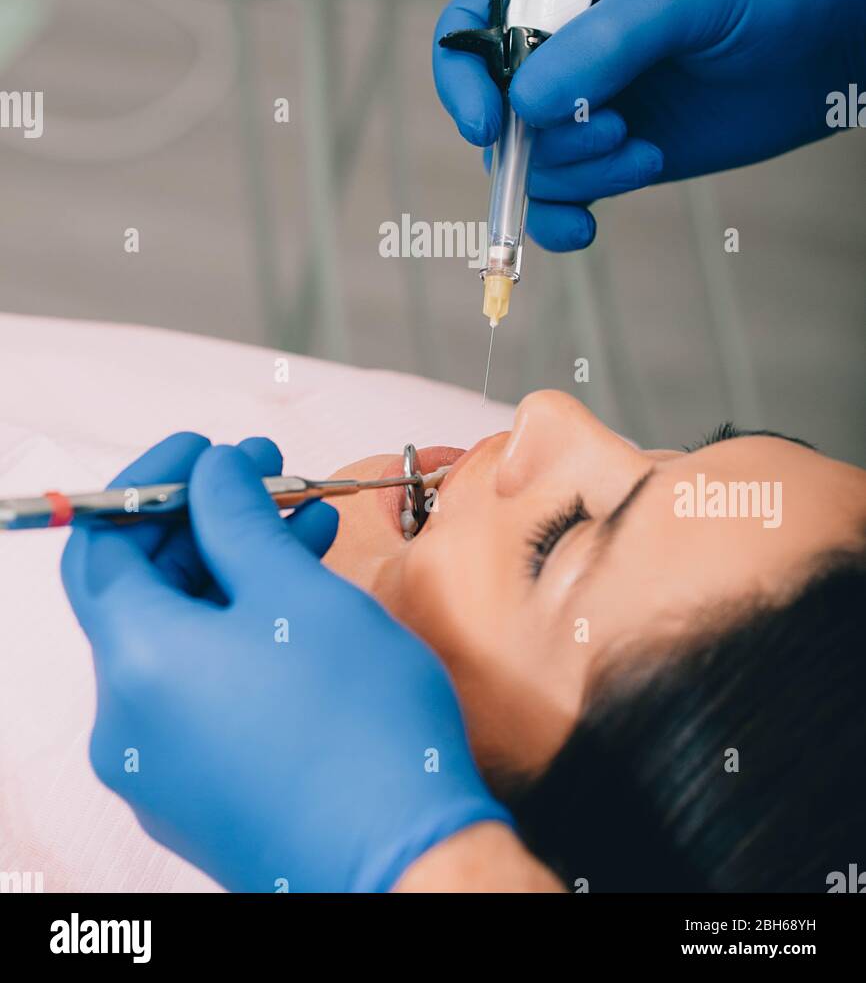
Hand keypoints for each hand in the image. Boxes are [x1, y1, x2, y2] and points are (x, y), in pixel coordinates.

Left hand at [62, 433, 508, 892]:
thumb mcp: (298, 593)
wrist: (407, 863)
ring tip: (304, 527)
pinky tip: (301, 597)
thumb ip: (238, 519)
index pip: (102, 545)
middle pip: (140, 590)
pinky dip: (238, 632)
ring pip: (179, 638)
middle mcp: (130, 722)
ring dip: (233, 572)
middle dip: (204, 522)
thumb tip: (210, 473)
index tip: (206, 450)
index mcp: (139, 664)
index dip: (151, 483)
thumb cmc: (362, 732)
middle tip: (266, 477)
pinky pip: (200, 688)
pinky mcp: (201, 789)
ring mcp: (162, 764)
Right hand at [434, 0, 865, 250]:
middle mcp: (561, 40)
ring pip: (530, 160)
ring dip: (572, 174)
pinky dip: (560, 219)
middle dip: (538, 136)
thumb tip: (524, 105)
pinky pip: (559, 196)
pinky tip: (589, 230)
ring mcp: (588, 100)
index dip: (462, 75)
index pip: (474, 23)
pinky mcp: (617, 150)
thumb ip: (602, 45)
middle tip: (611, 128)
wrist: (836, 40)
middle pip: (494, 106)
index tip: (490, 121)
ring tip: (641, 154)